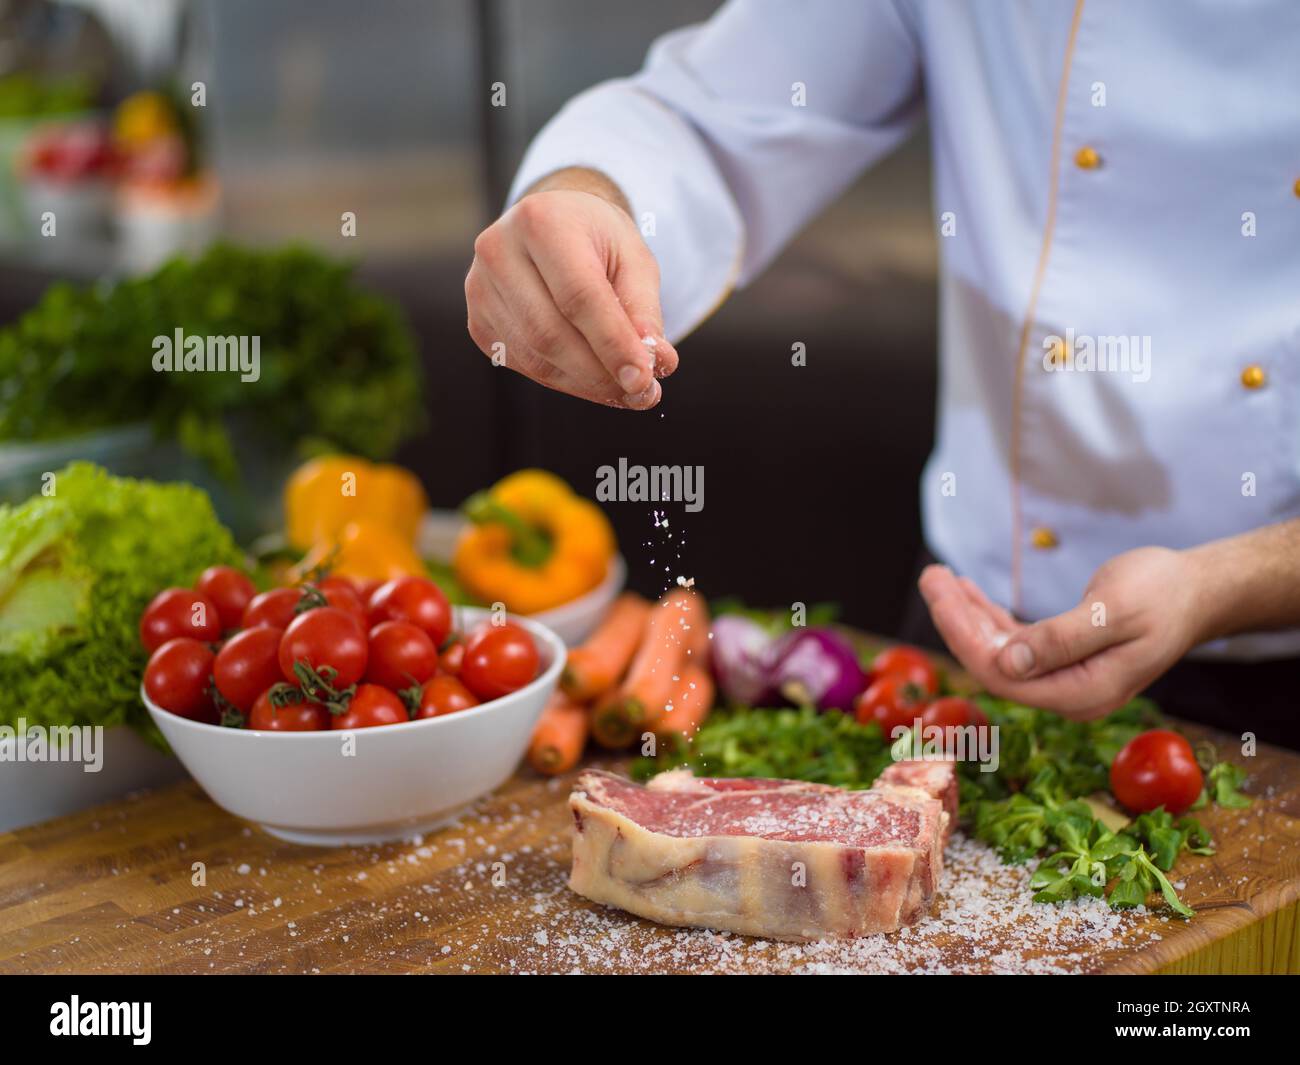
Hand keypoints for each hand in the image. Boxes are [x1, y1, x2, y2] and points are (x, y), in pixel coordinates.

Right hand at [465, 175, 677, 408]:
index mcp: (541, 221)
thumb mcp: (633, 259)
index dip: (613, 343)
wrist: (552, 225)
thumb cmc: (597, 241)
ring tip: (626, 389)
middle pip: (550, 333)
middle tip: (643, 393)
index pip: (578, 296)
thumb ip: (644, 310)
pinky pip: (526, 366)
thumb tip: (658, 363)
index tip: (645, 380)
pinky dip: (566, 380)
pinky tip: (594, 377)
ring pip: (537, 357)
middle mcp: (499, 251)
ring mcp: (480, 289)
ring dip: (586, 383)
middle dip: (601, 373)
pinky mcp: (478, 323)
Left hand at [918, 547, 1207, 719]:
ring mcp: (1063, 680)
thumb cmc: (1163, 595)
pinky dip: (987, 617)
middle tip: (931, 575)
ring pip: (998, 652)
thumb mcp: (1113, 613)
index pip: (1002, 674)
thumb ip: (1061, 640)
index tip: (940, 594)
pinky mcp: (1061, 660)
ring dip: (966, 615)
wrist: (1197, 591)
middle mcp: (1067, 694)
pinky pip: (1013, 643)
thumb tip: (1008, 663)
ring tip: (939, 576)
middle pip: (993, 664)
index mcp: (1081, 693)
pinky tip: (966, 593)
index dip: (964, 636)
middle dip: (956, 620)